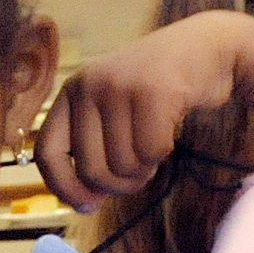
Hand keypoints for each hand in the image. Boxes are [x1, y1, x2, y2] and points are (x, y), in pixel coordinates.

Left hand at [35, 12, 253, 209]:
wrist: (207, 47)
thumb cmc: (157, 92)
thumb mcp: (113, 112)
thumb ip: (94, 150)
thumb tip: (83, 203)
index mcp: (70, 93)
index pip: (47, 153)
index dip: (62, 187)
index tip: (86, 205)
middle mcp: (88, 86)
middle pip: (90, 170)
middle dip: (118, 185)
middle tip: (139, 173)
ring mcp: (119, 86)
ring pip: (123, 165)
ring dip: (144, 169)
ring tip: (154, 145)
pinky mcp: (153, 91)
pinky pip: (152, 152)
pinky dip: (163, 154)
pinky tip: (169, 132)